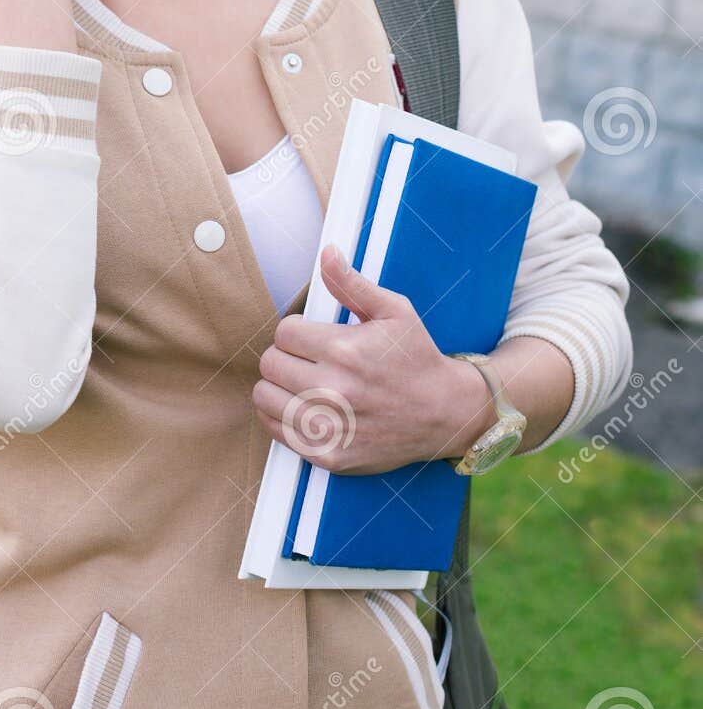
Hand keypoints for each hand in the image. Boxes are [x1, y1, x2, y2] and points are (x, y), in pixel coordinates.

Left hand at [251, 244, 495, 473]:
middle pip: (270, 363)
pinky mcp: (328, 455)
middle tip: (306, 358)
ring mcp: (330, 426)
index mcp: (345, 350)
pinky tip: (299, 406)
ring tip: (299, 381)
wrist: (444, 414)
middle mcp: (334, 390)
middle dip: (285, 355)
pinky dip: (279, 415)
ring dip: (276, 385)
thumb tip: (327, 253)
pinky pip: (275, 430)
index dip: (296, 331)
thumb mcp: (394, 311)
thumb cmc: (416, 358)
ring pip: (264, 396)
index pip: (284, 332)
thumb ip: (352, 283)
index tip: (312, 336)